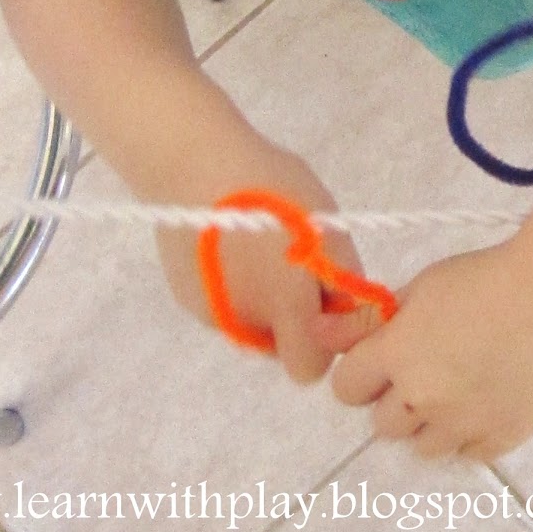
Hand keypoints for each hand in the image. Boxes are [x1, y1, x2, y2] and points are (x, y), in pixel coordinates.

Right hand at [154, 131, 367, 383]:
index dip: (325, 338)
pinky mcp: (187, 297)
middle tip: (293, 269)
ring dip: (262, 302)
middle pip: (280, 348)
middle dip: (292, 320)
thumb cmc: (271, 187)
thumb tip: (346, 305)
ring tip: (258, 246)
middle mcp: (246, 324)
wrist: (194, 164)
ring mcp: (211, 313)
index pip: (311, 367)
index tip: (325, 297)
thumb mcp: (325, 223)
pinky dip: (232, 287)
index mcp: (285, 309)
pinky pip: (225, 305)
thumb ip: (340, 273)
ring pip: (252, 325)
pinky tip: (230, 245)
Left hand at [311, 239, 532, 459]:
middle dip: (394, 397)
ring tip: (455, 384)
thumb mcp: (420, 287)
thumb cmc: (485, 277)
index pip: (346, 387)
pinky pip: (465, 453)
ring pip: (421, 446)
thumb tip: (319, 335)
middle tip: (423, 367)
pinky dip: (467, 432)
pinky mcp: (500, 438)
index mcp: (398, 352)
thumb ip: (366, 321)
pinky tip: (482, 397)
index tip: (380, 358)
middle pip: (381, 423)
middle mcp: (424, 395)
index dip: (360, 372)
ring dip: (428, 421)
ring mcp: (463, 422)